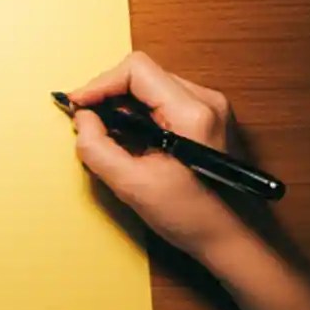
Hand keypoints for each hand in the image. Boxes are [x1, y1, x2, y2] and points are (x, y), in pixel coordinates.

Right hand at [68, 51, 254, 261]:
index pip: (136, 70)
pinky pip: (164, 102)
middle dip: (109, 95)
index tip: (77, 104)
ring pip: (152, 87)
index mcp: (192, 113)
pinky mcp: (208, 119)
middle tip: (86, 121)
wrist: (231, 239)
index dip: (100, 83)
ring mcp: (211, 108)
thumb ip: (97, 147)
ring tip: (107, 134)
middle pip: (143, 76)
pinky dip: (139, 115)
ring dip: (123, 106)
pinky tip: (130, 140)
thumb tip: (82, 119)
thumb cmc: (193, 217)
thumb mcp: (132, 185)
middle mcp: (207, 101)